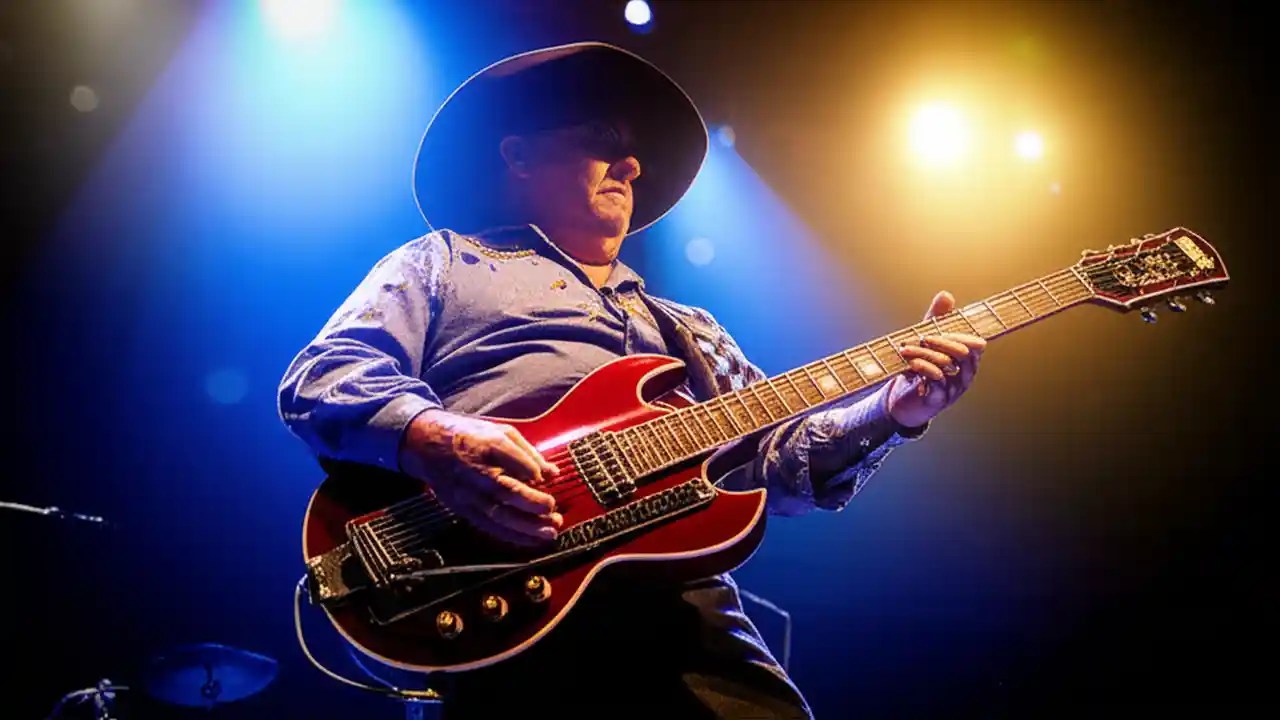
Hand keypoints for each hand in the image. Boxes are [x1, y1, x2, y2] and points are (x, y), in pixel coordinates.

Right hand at [398, 409, 562, 545]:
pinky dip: (511, 535)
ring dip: (527, 527)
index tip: (546, 478)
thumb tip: (552, 473)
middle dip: (534, 505)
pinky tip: (530, 540)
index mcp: (486, 445)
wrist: (428, 446)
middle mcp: (476, 471)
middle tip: (555, 512)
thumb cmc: (471, 436)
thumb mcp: (500, 432)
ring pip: (499, 514)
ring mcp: (468, 492)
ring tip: (549, 532)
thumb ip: (528, 453)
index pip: (512, 458)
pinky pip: (488, 526)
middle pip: (507, 491)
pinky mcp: (463, 508)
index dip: (531, 470)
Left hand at [886, 291, 985, 428]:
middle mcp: (964, 376)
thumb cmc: (920, 369)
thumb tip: (946, 295)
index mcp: (967, 362)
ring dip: (926, 353)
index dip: (960, 335)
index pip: (975, 346)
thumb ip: (937, 320)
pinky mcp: (937, 399)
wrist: (902, 401)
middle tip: (923, 336)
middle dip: (943, 341)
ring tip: (907, 348)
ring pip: (946, 365)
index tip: (941, 329)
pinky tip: (912, 364)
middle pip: (964, 354)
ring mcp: (952, 389)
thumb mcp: (928, 342)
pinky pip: (935, 382)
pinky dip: (923, 369)